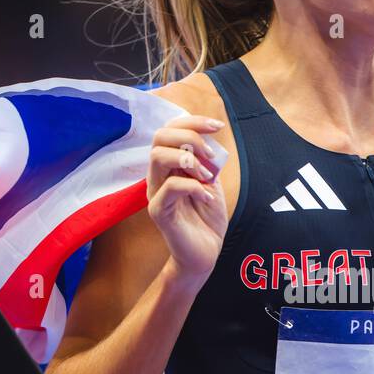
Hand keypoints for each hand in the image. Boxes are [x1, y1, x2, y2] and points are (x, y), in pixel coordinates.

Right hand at [147, 114, 227, 280]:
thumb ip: (207, 161)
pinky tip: (207, 196)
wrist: (206, 251)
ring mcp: (155, 192)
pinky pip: (170, 187)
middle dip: (190, 136)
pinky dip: (194, 186)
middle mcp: (157, 175)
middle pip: (159, 136)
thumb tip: (209, 139)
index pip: (169, 130)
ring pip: (157, 156)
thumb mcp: (211, 181)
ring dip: (189, 159)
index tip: (218, 126)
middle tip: (211, 155)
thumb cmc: (207, 217)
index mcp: (168, 165)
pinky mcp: (158, 211)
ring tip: (208, 176)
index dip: (192, 121)